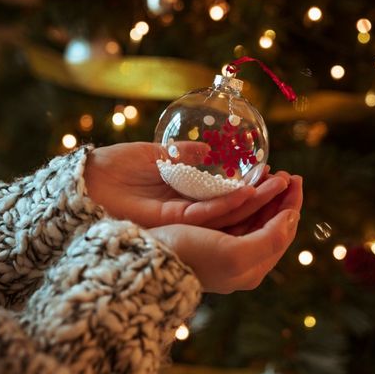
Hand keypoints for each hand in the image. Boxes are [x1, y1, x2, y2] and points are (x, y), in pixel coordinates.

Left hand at [84, 142, 291, 229]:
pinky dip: (228, 203)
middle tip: (292, 185)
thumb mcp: (156, 155)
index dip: (255, 190)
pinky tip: (249, 192)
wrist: (82, 181)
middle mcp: (188, 215)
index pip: (230, 199)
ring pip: (227, 217)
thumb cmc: (112, 167)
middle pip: (236, 212)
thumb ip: (185, 154)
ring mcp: (180, 222)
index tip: (276, 176)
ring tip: (281, 187)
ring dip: (256, 203)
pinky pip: (206, 214)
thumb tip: (210, 149)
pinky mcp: (170, 224)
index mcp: (186, 199)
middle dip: (266, 201)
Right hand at [148, 175, 302, 292]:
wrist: (150, 262)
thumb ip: (270, 237)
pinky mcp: (207, 236)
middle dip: (280, 198)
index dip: (292, 204)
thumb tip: (292, 217)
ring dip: (263, 195)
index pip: (283, 232)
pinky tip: (244, 183)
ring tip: (268, 172)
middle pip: (271, 225)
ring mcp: (223, 249)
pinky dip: (245, 197)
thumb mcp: (237, 253)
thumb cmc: (192, 256)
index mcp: (252, 269)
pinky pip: (235, 214)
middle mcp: (241, 261)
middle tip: (285, 172)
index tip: (296, 178)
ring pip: (254, 218)